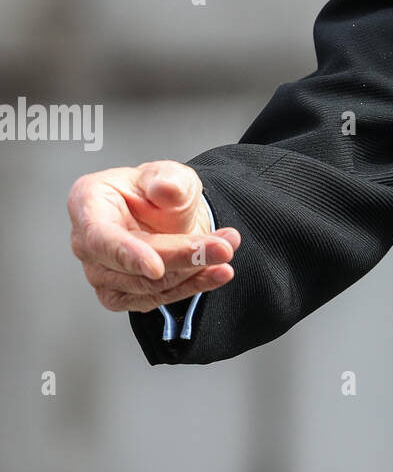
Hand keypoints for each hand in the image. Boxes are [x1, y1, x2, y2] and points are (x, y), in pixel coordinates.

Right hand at [68, 160, 240, 312]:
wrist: (166, 212)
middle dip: (181, 257)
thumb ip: (168, 179)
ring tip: (227, 250)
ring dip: (193, 272)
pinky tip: (217, 273)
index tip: (156, 267)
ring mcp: (100, 272)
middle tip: (223, 247)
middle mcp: (86, 242)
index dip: (127, 254)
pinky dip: (191, 287)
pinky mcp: (120, 293)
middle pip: (131, 265)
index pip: (100, 237)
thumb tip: (165, 190)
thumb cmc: (157, 189)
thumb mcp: (170, 173)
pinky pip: (156, 298)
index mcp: (87, 202)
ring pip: (147, 286)